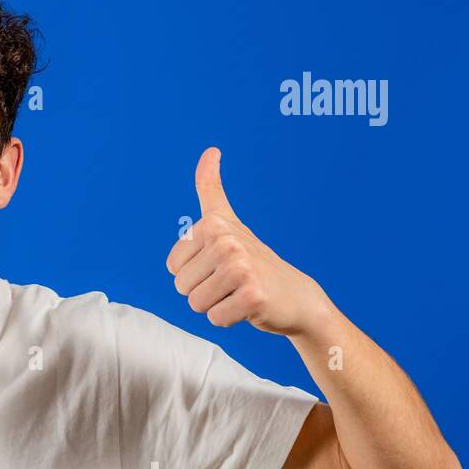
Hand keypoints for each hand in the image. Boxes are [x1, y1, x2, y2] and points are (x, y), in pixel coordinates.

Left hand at [165, 147, 331, 335]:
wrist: (296, 296)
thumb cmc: (254, 259)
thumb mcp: (228, 220)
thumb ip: (211, 187)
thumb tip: (210, 149)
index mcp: (214, 224)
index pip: (173, 267)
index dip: (193, 273)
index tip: (219, 264)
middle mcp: (227, 242)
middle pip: (182, 287)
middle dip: (204, 291)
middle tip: (231, 282)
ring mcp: (241, 269)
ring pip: (196, 304)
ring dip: (216, 305)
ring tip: (239, 292)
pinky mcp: (252, 296)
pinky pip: (215, 318)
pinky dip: (229, 318)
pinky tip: (248, 306)